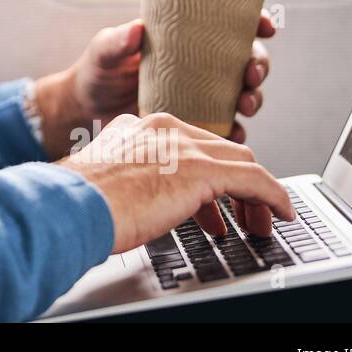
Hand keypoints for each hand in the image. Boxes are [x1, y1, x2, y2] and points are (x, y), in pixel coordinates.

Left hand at [38, 10, 274, 147]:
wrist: (86, 110)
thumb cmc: (97, 72)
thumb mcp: (104, 51)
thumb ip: (117, 41)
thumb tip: (135, 29)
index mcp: (184, 39)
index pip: (227, 25)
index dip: (253, 22)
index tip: (265, 25)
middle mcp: (200, 66)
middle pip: (246, 60)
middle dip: (258, 65)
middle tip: (251, 75)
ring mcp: (201, 95)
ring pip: (243, 94)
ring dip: (254, 98)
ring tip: (245, 105)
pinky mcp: (195, 122)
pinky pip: (225, 127)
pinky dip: (235, 131)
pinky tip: (233, 133)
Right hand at [56, 112, 295, 251]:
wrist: (71, 203)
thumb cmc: (76, 202)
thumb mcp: (102, 181)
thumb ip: (125, 180)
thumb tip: (133, 204)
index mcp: (136, 128)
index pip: (186, 144)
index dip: (204, 173)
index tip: (206, 201)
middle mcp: (162, 128)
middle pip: (217, 149)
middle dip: (233, 183)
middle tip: (239, 214)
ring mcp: (183, 146)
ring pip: (241, 161)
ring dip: (255, 194)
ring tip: (258, 223)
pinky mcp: (203, 170)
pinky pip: (256, 180)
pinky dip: (274, 197)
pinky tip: (280, 214)